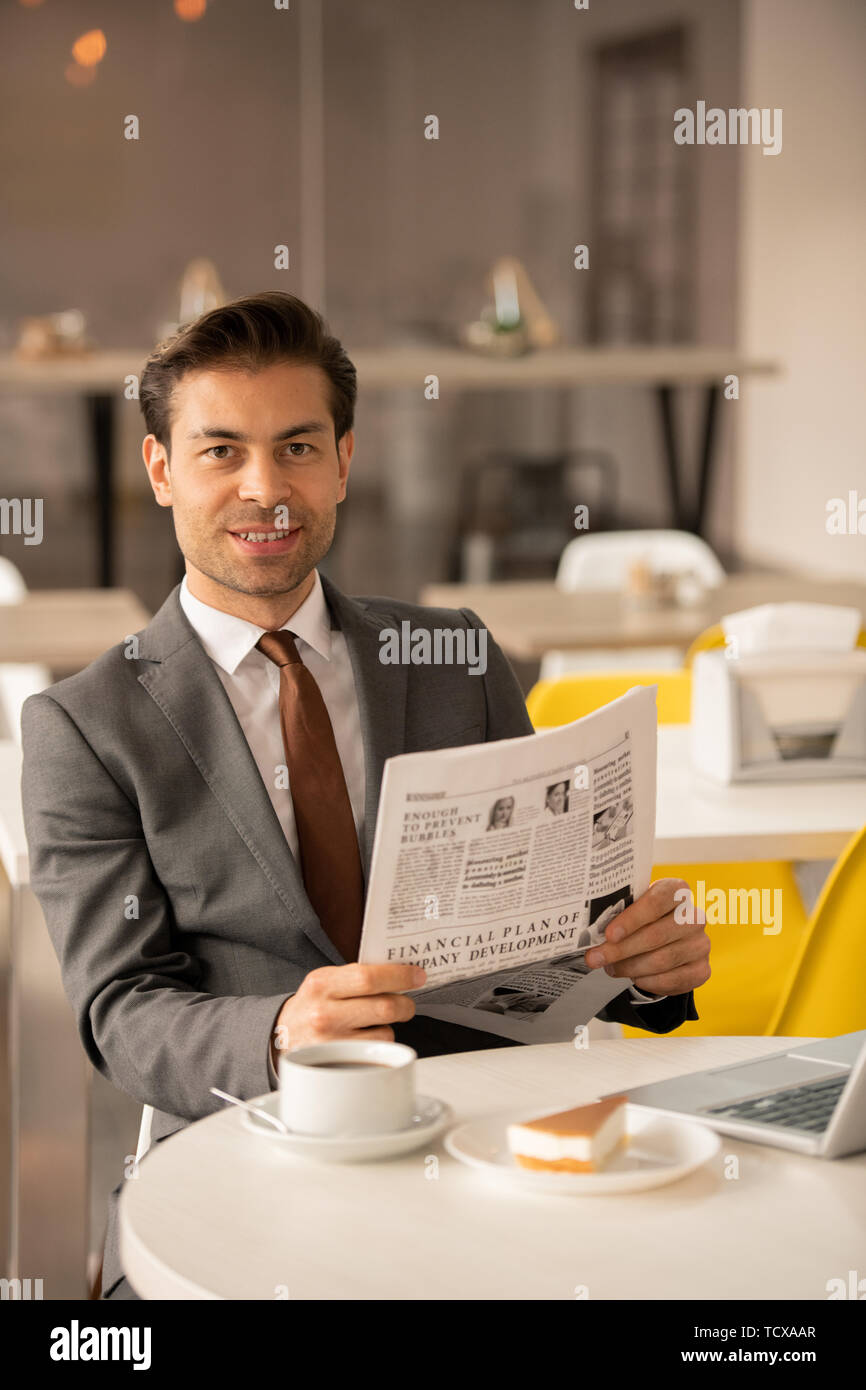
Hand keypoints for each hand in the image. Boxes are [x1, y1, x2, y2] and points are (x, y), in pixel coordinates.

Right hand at [271, 962, 425, 1063]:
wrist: (281, 1037)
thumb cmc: (312, 1005)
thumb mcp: (325, 982)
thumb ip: (357, 976)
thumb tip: (402, 973)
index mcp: (321, 983)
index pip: (369, 977)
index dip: (399, 976)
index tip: (417, 976)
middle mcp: (323, 1013)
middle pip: (384, 1007)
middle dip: (405, 1004)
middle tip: (407, 1003)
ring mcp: (330, 1042)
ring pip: (385, 1032)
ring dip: (390, 1026)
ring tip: (375, 1022)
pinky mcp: (338, 1063)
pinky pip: (376, 1052)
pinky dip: (379, 1044)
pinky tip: (365, 1038)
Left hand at [584, 878, 709, 998]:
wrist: (665, 940)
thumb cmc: (643, 918)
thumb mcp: (632, 908)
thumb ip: (618, 913)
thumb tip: (590, 932)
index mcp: (677, 891)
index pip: (657, 901)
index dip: (632, 919)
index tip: (609, 934)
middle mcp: (695, 916)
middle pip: (656, 935)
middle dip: (621, 950)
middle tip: (596, 958)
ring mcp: (701, 944)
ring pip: (661, 960)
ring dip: (630, 967)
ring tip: (610, 968)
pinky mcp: (702, 969)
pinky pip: (672, 980)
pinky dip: (648, 981)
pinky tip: (634, 978)